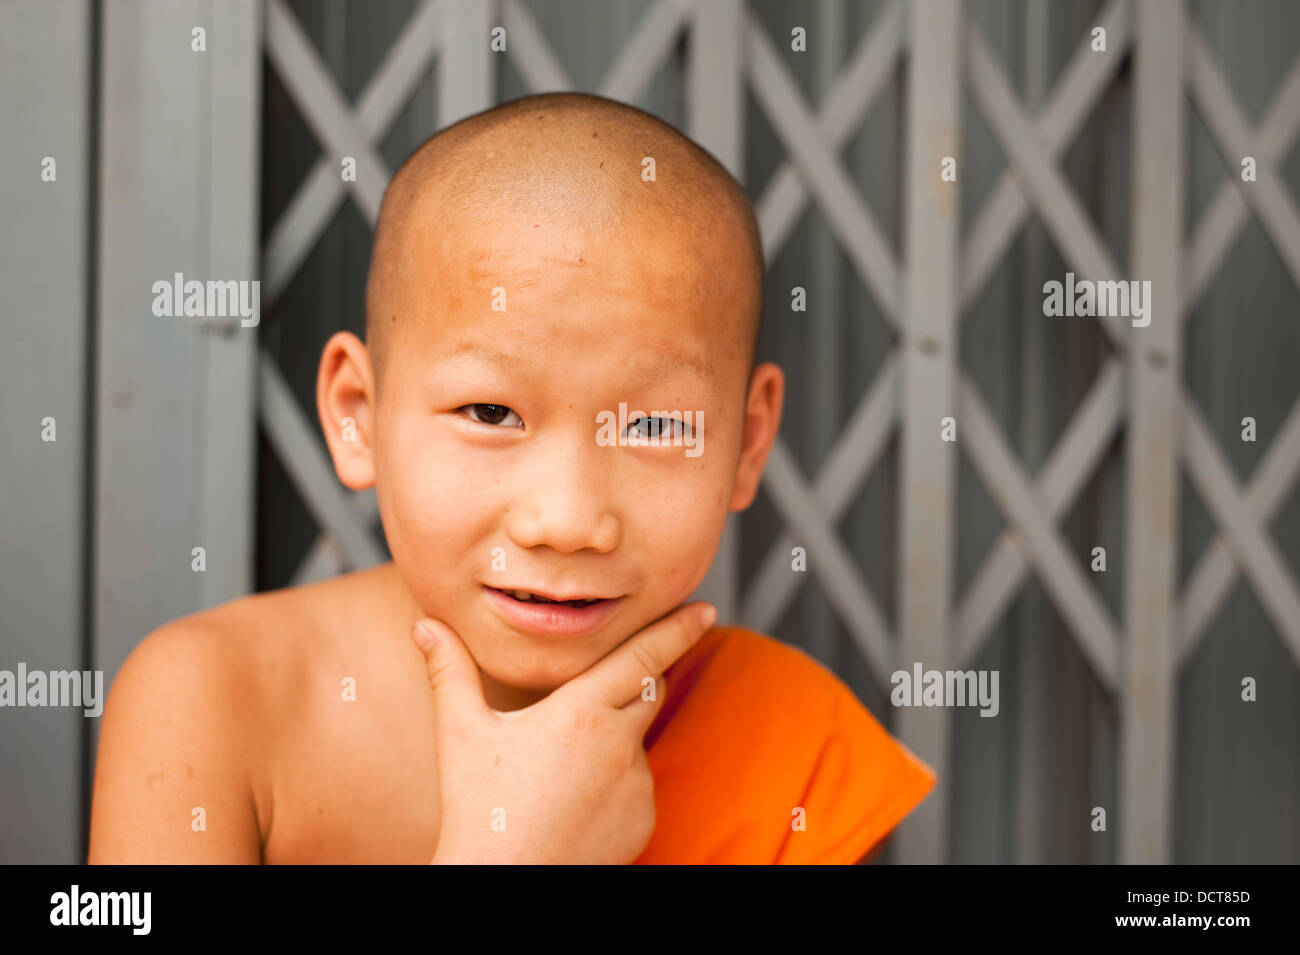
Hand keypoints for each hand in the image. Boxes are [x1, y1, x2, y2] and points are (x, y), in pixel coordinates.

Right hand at [413, 602, 716, 863]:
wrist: (504, 885)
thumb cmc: (479, 812)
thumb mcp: (461, 734)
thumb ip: (450, 672)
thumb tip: (425, 625)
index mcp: (580, 712)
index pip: (643, 656)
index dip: (676, 628)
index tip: (704, 609)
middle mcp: (618, 743)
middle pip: (648, 689)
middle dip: (636, 678)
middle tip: (597, 692)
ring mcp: (636, 784)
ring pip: (635, 738)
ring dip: (612, 735)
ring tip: (558, 768)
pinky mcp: (644, 818)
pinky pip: (636, 782)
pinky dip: (614, 779)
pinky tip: (572, 797)